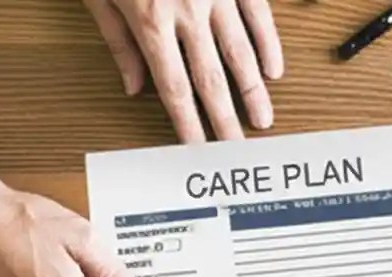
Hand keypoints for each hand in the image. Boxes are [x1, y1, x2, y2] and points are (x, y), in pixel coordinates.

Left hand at [83, 0, 283, 141]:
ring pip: (240, 52)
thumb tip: (133, 89)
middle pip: (211, 79)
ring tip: (262, 120)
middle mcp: (187, 12)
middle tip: (237, 149)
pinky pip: (257, 15)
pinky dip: (268, 44)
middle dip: (225, 120)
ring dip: (253, 91)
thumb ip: (118, 43)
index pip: (174, 88)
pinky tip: (273, 70)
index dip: (187, 123)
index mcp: (149, 21)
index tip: (196, 149)